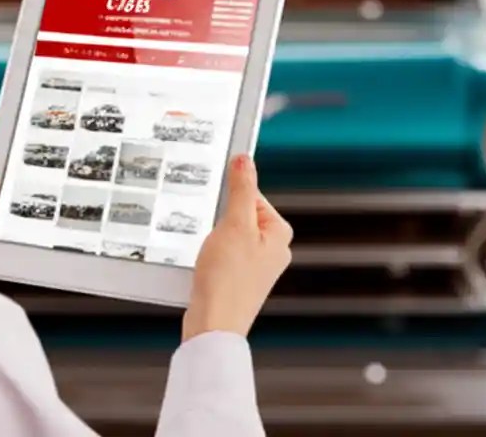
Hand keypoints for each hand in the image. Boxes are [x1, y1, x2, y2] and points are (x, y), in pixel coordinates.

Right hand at [183, 155, 292, 341]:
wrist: (214, 324)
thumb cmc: (228, 280)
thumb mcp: (234, 223)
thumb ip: (241, 189)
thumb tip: (245, 160)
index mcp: (280, 235)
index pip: (255, 196)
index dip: (233, 197)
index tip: (218, 201)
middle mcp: (273, 252)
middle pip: (241, 216)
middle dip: (221, 220)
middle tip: (213, 231)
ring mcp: (256, 268)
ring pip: (230, 237)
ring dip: (214, 239)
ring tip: (210, 252)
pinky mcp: (238, 281)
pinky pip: (223, 256)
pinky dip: (211, 256)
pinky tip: (205, 265)